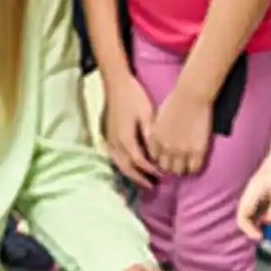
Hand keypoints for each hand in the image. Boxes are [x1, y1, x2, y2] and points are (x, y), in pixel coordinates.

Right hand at [102, 72, 159, 187]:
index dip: (151, 170)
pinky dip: (123, 165)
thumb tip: (156, 153)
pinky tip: (130, 166)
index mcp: (125, 137)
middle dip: (140, 178)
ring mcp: (109, 139)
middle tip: (153, 186)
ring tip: (143, 180)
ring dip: (131, 174)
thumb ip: (150, 134)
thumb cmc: (133, 96)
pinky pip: (114, 157)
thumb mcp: (146, 113)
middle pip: (127, 167)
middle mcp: (115, 142)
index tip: (163, 175)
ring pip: (119, 164)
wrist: (116, 83)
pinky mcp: (107, 135)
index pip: (139, 161)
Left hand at [147, 85, 212, 174]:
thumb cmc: (173, 101)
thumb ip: (156, 133)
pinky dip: (194, 168)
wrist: (191, 96)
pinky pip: (195, 169)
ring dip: (182, 169)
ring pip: (179, 171)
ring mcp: (182, 151)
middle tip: (176, 163)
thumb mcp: (157, 119)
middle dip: (170, 167)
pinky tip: (195, 162)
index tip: (166, 158)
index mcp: (155, 140)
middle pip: (165, 168)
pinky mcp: (198, 151)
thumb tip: (158, 142)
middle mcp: (166, 148)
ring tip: (186, 164)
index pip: (154, 160)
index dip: (160, 160)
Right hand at [236, 149, 270, 239]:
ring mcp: (260, 191)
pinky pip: (264, 206)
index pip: (242, 216)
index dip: (249, 229)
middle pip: (247, 216)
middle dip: (255, 227)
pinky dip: (268, 214)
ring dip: (262, 222)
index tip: (262, 236)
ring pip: (255, 212)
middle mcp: (253, 193)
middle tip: (269, 235)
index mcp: (252, 193)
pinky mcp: (267, 189)